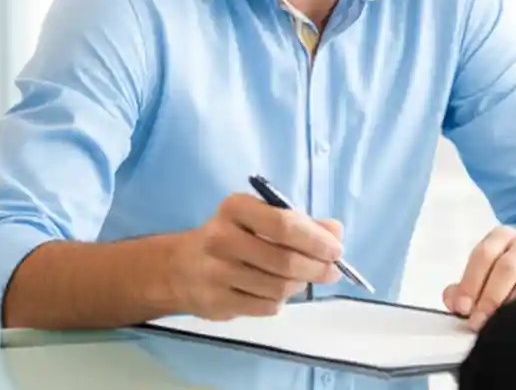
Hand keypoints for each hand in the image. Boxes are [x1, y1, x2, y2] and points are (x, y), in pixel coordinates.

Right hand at [170, 193, 343, 320]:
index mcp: (236, 208)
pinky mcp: (217, 302)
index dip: (316, 240)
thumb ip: (301, 223)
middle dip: (316, 268)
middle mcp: (222, 238)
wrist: (178, 268)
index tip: (336, 250)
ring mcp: (217, 273)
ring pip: (278, 287)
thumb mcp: (260, 217)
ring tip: (301, 279)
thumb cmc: (230, 236)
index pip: (284, 225)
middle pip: (284, 260)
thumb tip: (336, 231)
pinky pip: (265, 307)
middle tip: (331, 271)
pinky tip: (276, 291)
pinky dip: (280, 301)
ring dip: (298, 285)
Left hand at [442, 226, 515, 331]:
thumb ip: (466, 287)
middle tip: (478, 321)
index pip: (483, 255)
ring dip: (511, 304)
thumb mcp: (486, 272)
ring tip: (498, 325)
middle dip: (490, 296)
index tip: (462, 308)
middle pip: (506, 266)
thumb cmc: (512, 271)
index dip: (471, 282)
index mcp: (501, 237)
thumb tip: (452, 301)